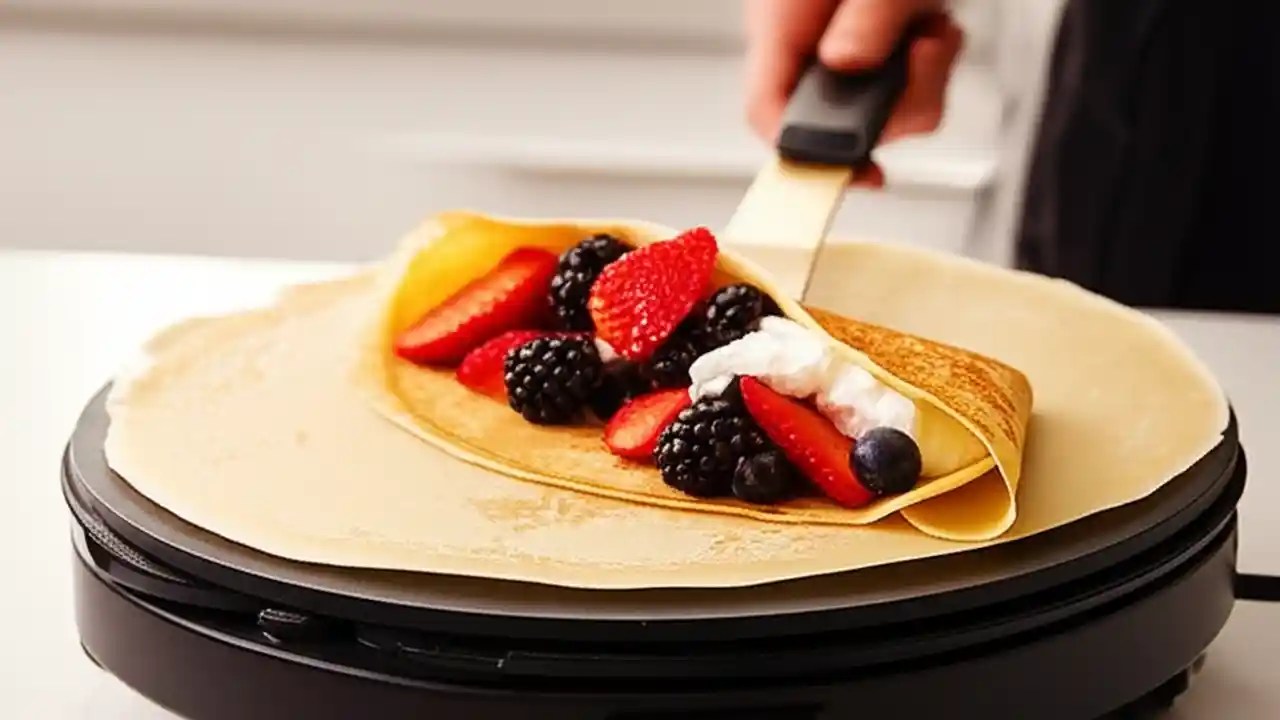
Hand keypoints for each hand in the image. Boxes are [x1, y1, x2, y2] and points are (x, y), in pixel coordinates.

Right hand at [744, 0, 963, 186]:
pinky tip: (932, 25)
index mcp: (779, 19)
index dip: (811, 156)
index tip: (864, 174)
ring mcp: (835, 40)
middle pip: (831, 116)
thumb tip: (849, 67)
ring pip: (872, 103)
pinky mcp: (869, 38)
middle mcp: (801, 36)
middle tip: (923, 60)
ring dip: (919, 80)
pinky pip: (895, 78)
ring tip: (931, 31)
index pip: (771, 112)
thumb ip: (868, 17)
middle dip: (893, 106)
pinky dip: (927, 62)